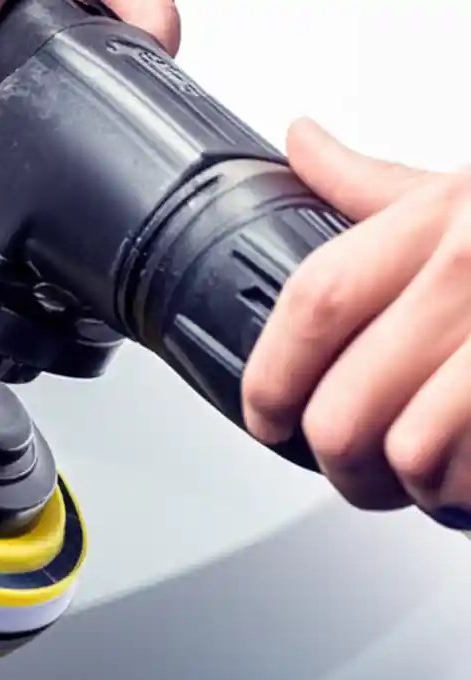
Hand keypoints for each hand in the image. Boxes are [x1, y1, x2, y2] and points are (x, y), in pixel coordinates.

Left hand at [243, 118, 470, 529]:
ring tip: (424, 477)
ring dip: (409, 487)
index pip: (315, 303)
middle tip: (348, 466)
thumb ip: (376, 185)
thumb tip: (302, 144)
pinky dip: (466, 499)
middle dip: (335, 460)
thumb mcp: (469, 189)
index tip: (266, 416)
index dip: (270, 376)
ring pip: (410, 456)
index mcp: (446, 218)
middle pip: (345, 406)